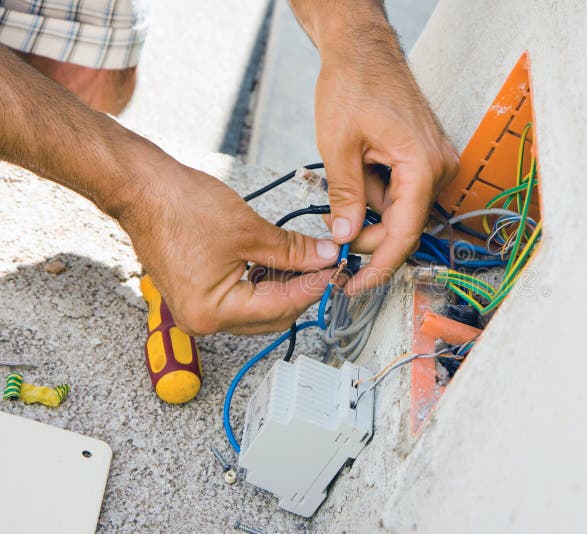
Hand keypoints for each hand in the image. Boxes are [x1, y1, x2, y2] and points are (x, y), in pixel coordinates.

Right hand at [117, 147, 340, 334]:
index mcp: (213, 311)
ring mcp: (198, 309)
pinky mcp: (197, 295)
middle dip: (301, 290)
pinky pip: (240, 298)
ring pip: (258, 309)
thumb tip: (324, 258)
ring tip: (306, 259)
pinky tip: (278, 262)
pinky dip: (262, 283)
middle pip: (271, 316)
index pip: (281, 307)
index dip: (314, 286)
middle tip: (325, 264)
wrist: (141, 188)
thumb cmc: (180, 206)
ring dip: (284, 287)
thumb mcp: (250, 231)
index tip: (335, 269)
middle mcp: (203, 320)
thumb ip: (293, 251)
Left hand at [303, 3, 458, 292]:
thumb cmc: (354, 83)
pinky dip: (377, 191)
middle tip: (335, 234)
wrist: (362, 49)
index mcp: (423, 165)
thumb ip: (346, 197)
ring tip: (348, 172)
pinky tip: (361, 166)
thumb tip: (346, 236)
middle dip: (368, 234)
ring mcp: (434, 162)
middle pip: (404, 225)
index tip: (357, 284)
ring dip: (370, 207)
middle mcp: (438, 167)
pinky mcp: (424, 158)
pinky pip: (401, 191)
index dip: (379, 265)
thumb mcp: (339, 146)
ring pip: (400, 209)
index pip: (405, 233)